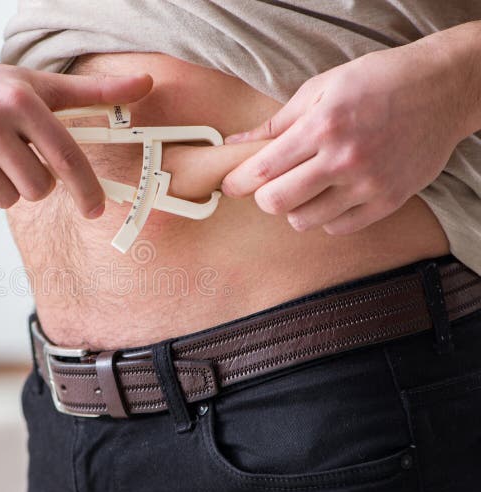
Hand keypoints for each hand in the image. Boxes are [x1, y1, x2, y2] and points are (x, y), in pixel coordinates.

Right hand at [0, 36, 152, 216]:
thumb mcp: (39, 84)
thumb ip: (94, 92)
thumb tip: (145, 84)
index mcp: (21, 100)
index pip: (65, 156)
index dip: (86, 188)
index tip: (95, 208)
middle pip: (36, 188)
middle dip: (33, 180)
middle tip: (17, 158)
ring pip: (3, 199)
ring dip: (2, 185)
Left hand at [220, 44, 466, 233]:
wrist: (443, 88)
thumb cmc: (377, 81)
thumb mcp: (322, 87)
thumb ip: (277, 121)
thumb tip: (236, 142)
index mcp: (322, 126)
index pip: (263, 170)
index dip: (238, 182)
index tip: (230, 185)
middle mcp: (344, 159)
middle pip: (277, 202)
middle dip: (262, 197)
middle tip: (266, 187)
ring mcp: (369, 184)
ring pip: (305, 221)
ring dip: (295, 208)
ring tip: (304, 188)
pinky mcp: (390, 201)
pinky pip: (339, 228)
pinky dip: (326, 218)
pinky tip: (330, 196)